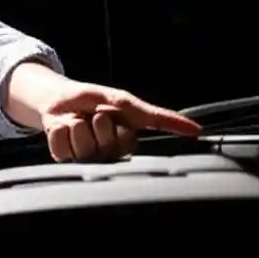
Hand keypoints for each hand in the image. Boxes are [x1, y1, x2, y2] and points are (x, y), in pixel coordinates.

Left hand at [40, 82, 201, 162]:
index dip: (119, 127)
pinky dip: (61, 129)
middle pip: (106, 141)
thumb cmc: (97, 101)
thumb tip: (196, 129)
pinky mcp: (64, 160)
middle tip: (94, 117)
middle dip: (99, 121)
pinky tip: (63, 129)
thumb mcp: (128, 104)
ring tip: (79, 122)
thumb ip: (159, 117)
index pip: (130, 143)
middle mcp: (107, 156)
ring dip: (77, 125)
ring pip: (84, 144)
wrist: (62, 97)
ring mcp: (85, 160)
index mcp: (126, 145)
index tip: (113, 119)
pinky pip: (62, 146)